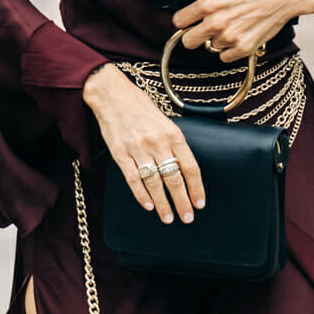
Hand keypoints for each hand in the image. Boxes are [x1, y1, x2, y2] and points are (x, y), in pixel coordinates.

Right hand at [83, 66, 202, 224]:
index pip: (190, 167)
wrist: (113, 95)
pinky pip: (133, 179)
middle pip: (174, 179)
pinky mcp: (120, 153)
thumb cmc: (141, 108)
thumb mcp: (165, 122)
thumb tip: (184, 170)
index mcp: (173, 135)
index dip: (196, 188)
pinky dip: (141, 195)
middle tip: (187, 218)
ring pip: (154, 183)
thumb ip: (174, 144)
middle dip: (182, 201)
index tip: (200, 204)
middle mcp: (158, 143)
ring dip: (162, 203)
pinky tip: (148, 206)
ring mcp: (138, 149)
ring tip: (168, 218)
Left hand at [172, 0, 303, 63]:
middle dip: (193, 34)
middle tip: (202, 27)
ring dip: (215, 39)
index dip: (182, 19)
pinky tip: (236, 35)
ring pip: (209, 47)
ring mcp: (230, 37)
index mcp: (208, 3)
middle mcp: (217, 23)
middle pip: (188, 41)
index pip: (178, 21)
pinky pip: (225, 57)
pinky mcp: (244, 48)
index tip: (187, 19)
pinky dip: (228, 49)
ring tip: (228, 25)